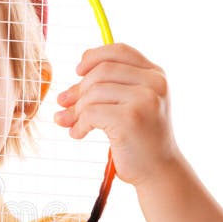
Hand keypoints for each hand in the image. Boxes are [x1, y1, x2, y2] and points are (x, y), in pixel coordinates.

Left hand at [54, 43, 181, 186]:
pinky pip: (91, 112)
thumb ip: (110, 88)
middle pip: (101, 71)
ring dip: (76, 110)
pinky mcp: (130, 119)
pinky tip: (78, 134)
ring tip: (70, 123)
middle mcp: (154, 83)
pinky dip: (79, 124)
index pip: (119, 50)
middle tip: (63, 104)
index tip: (77, 71)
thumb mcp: (131, 105)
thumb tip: (72, 79)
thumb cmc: (140, 139)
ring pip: (93, 92)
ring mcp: (144, 100)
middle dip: (78, 89)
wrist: (158, 171)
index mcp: (155, 74)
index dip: (93, 57)